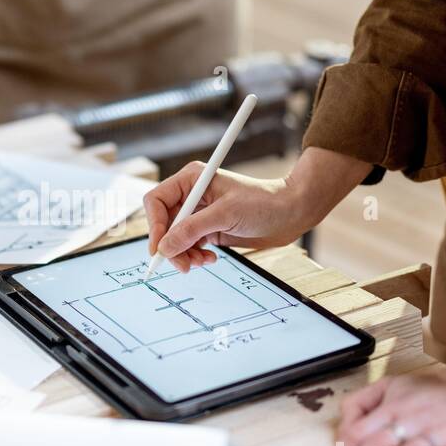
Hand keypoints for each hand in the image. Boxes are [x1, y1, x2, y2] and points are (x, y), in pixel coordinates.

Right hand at [143, 147, 371, 271]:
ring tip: (201, 262)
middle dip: (171, 246)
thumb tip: (165, 248)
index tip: (160, 249)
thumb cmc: (263, 203)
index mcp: (191, 180)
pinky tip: (210, 259)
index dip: (155, 226)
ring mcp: (199, 214)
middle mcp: (191, 195)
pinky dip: (195, 256)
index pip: (156, 201)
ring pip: (175, 239)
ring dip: (184, 255)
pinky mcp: (208, 229)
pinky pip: (189, 246)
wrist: (290, 214)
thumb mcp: (225, 215)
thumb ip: (192, 230)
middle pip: (163, 224)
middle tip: (183, 265)